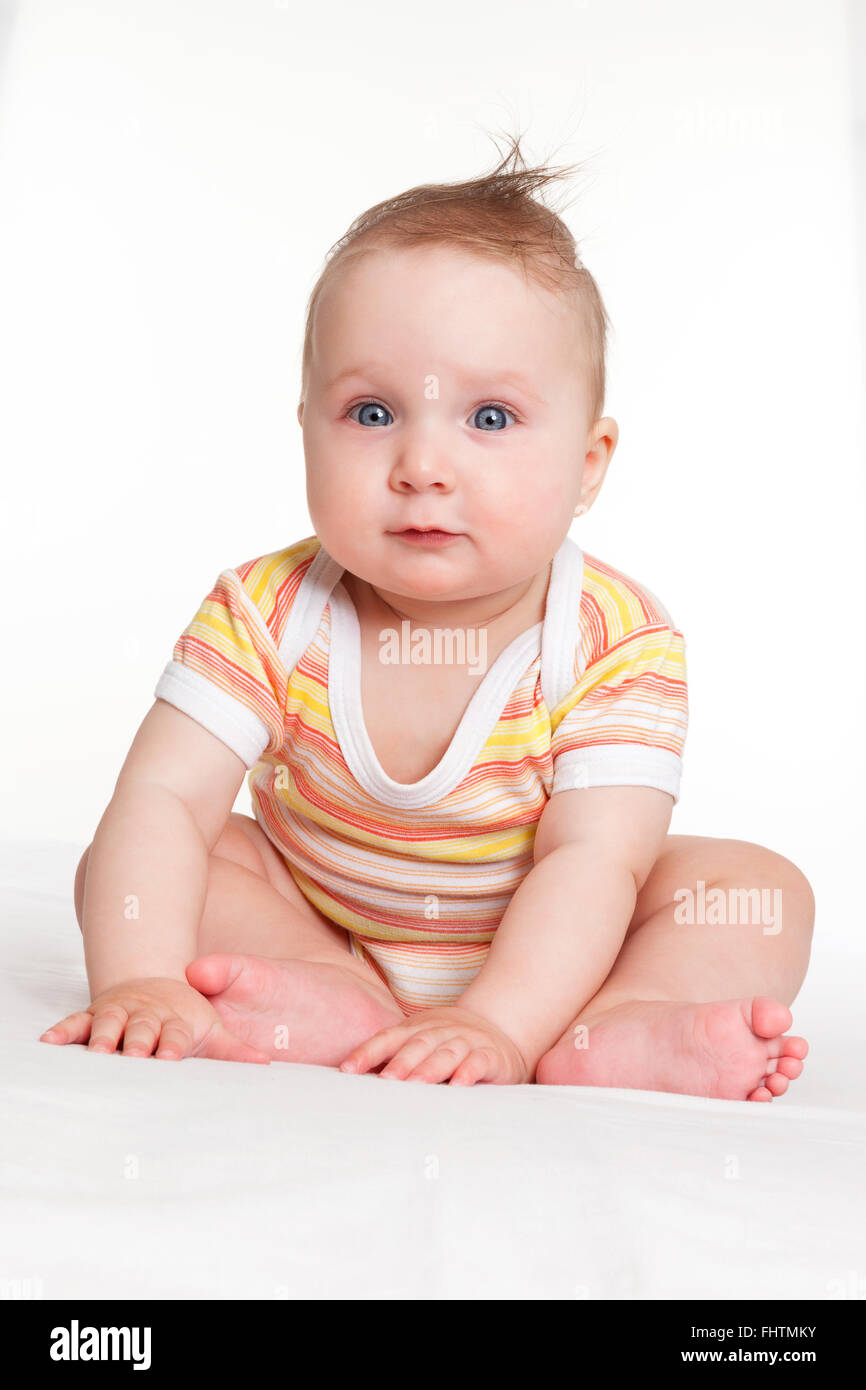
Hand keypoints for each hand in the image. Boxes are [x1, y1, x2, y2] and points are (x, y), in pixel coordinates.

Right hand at [39, 976, 269, 1063]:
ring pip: (109, 1024)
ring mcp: (119, 1014)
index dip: (172, 1045)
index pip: (175, 1036)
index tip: (169, 1058)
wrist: (151, 985)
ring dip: (102, 1037)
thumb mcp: (211, 1031)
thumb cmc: (184, 1018)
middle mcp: (146, 1016)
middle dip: (136, 1043)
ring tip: (95, 1052)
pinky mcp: (95, 1015)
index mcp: (175, 1022)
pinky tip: (49, 1042)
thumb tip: (267, 1063)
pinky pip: (76, 1022)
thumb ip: (235, 1050)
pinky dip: (63, 1030)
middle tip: (131, 1058)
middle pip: (141, 1031)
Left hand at [338, 1004, 528, 1085]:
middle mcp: (441, 1031)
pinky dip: (469, 1071)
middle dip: (400, 1062)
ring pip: (447, 1053)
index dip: (368, 1052)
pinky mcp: (491, 1055)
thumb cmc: (450, 1044)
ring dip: (430, 1068)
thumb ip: (396, 1058)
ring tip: (416, 1085)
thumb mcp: (422, 1044)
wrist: (500, 1029)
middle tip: (384, 1081)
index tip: (347, 1070)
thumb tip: (353, 1082)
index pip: (389, 1038)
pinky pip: (479, 1061)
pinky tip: (459, 1084)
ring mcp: (467, 1041)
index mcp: (418, 1028)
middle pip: (418, 1045)